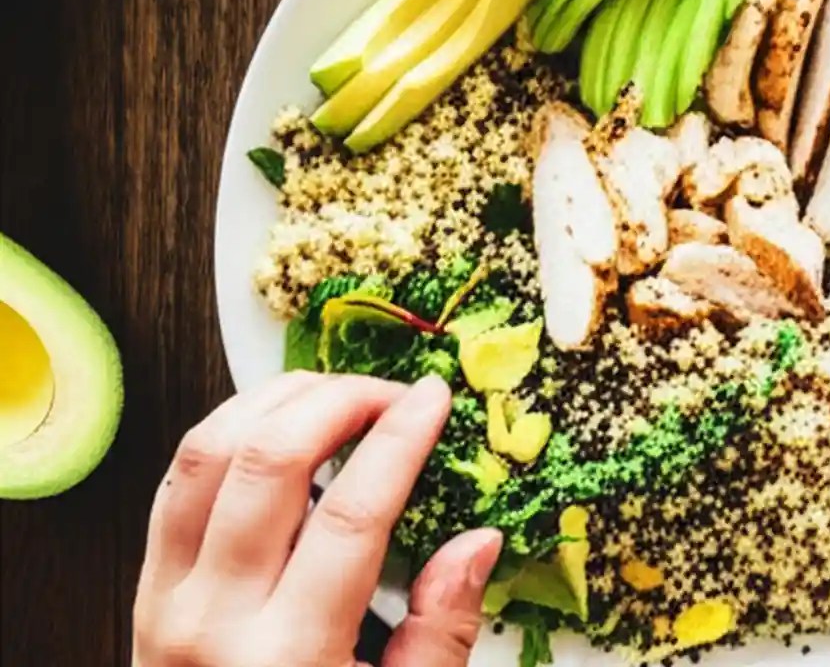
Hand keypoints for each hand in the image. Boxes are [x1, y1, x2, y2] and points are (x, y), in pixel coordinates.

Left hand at [132, 374, 501, 666]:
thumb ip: (440, 635)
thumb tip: (477, 541)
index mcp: (288, 658)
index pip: (351, 513)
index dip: (400, 441)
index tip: (433, 400)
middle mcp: (212, 619)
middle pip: (269, 459)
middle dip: (339, 401)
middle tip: (391, 395)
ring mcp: (166, 600)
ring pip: (207, 451)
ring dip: (276, 401)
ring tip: (336, 395)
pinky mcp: (146, 589)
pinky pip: (177, 479)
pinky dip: (228, 432)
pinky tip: (276, 426)